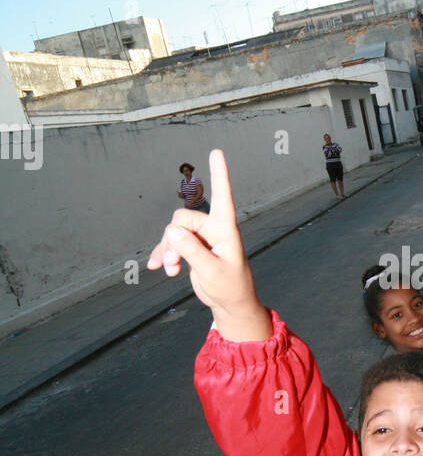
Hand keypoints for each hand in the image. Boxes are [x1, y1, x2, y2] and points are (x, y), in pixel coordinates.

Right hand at [148, 148, 267, 337]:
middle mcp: (212, 229)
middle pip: (181, 219)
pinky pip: (170, 244)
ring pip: (172, 232)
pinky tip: (161, 268)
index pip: (222, 196)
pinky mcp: (190, 249)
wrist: (230, 303)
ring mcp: (200, 238)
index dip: (219, 174)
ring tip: (171, 269)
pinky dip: (164, 255)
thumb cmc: (230, 287)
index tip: (216, 152)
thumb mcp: (212, 271)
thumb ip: (192, 251)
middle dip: (172, 240)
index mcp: (225, 229)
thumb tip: (172, 232)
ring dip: (167, 251)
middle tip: (174, 264)